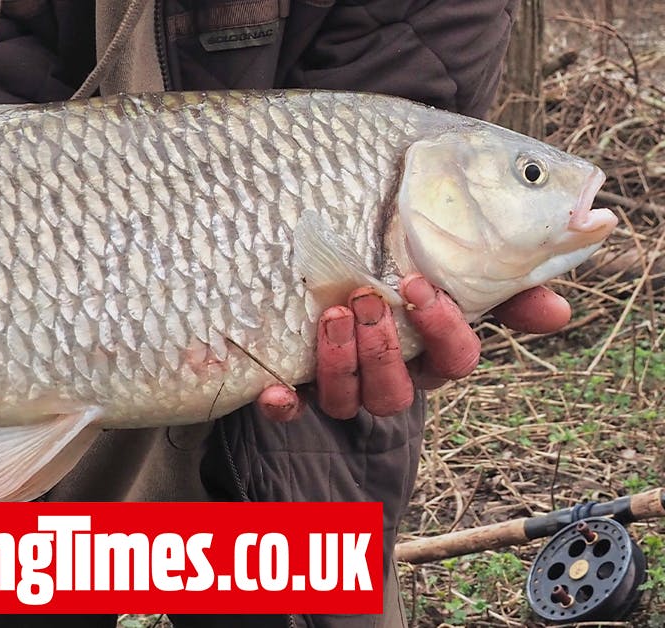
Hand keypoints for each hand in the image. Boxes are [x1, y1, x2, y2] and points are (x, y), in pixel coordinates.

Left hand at [255, 276, 570, 421]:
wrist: (326, 273)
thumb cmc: (395, 274)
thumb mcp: (446, 272)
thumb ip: (501, 288)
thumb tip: (558, 310)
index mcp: (430, 353)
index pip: (454, 359)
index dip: (442, 329)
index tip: (417, 285)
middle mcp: (389, 378)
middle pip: (397, 392)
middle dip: (382, 350)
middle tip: (364, 301)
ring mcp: (342, 388)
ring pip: (349, 402)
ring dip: (340, 366)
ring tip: (331, 316)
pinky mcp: (297, 389)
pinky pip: (292, 411)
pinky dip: (283, 404)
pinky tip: (274, 391)